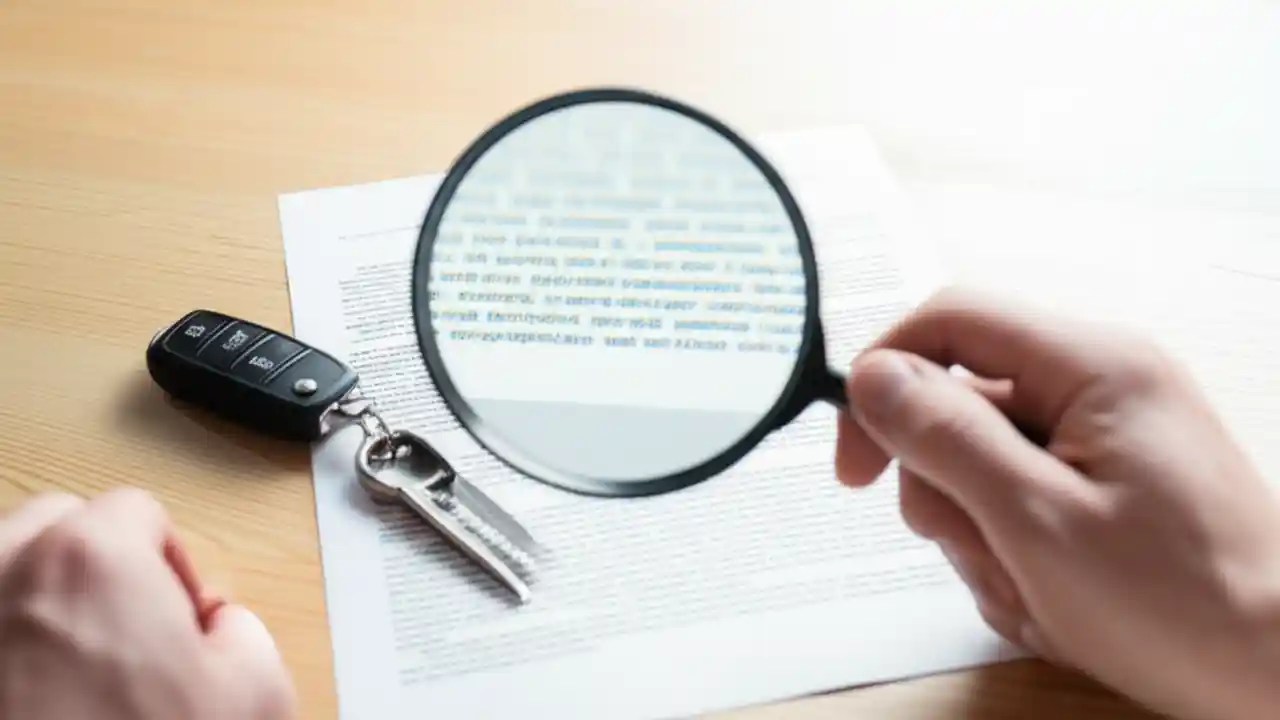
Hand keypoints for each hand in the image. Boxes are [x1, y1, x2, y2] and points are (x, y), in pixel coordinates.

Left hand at [0, 488, 294, 719]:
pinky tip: (31, 689)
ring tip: (72, 665)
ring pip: (4, 573)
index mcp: (94, 558)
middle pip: (54, 526)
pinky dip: (7, 648)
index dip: (173, 562)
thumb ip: (244, 629)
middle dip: (95, 565)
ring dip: (36, 599)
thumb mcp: (255, 692)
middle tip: (128, 630)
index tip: (181, 616)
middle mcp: (8, 574)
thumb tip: (217, 628)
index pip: (137, 511)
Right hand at [836, 288, 1279, 719]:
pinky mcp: (1108, 480)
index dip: (884, 378)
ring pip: (982, 460)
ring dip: (980, 533)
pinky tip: (1051, 597)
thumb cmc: (1179, 605)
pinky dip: (1013, 550)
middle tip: (986, 554)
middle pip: (961, 401)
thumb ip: (945, 436)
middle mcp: (1101, 382)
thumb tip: (870, 375)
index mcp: (1092, 365)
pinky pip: (1019, 496)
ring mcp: (1107, 433)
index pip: (951, 320)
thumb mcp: (1036, 521)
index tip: (857, 466)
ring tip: (1032, 590)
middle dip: (947, 488)